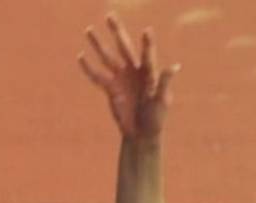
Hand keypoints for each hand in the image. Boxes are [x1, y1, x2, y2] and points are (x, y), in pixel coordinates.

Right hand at [78, 13, 179, 139]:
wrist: (142, 133)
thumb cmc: (156, 118)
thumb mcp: (161, 101)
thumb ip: (165, 83)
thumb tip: (175, 66)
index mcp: (150, 73)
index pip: (148, 55)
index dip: (147, 44)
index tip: (147, 31)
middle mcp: (134, 71)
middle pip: (124, 47)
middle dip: (117, 32)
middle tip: (110, 15)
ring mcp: (121, 78)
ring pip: (108, 57)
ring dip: (99, 44)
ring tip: (89, 29)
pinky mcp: (110, 88)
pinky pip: (97, 76)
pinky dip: (89, 67)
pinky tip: (80, 56)